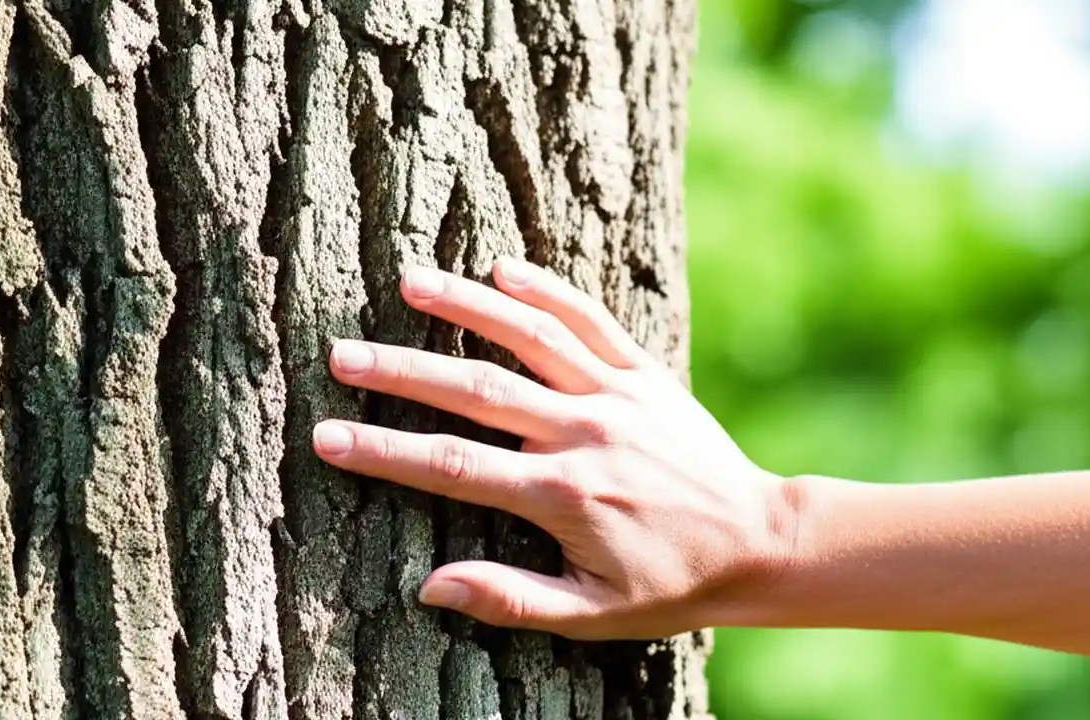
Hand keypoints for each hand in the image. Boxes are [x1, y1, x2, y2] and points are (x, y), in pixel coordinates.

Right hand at [311, 258, 795, 639]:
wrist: (760, 543)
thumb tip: (429, 588)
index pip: (451, 466)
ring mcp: (617, 396)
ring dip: (466, 306)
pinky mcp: (645, 374)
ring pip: (530, 337)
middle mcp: (583, 433)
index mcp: (562, 495)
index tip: (329, 435)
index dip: (384, 450)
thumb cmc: (670, 585)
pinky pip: (591, 320)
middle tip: (342, 352)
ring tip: (408, 280)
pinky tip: (503, 268)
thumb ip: (510, 597)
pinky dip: (547, 291)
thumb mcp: (592, 613)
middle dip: (401, 371)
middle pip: (476, 390)